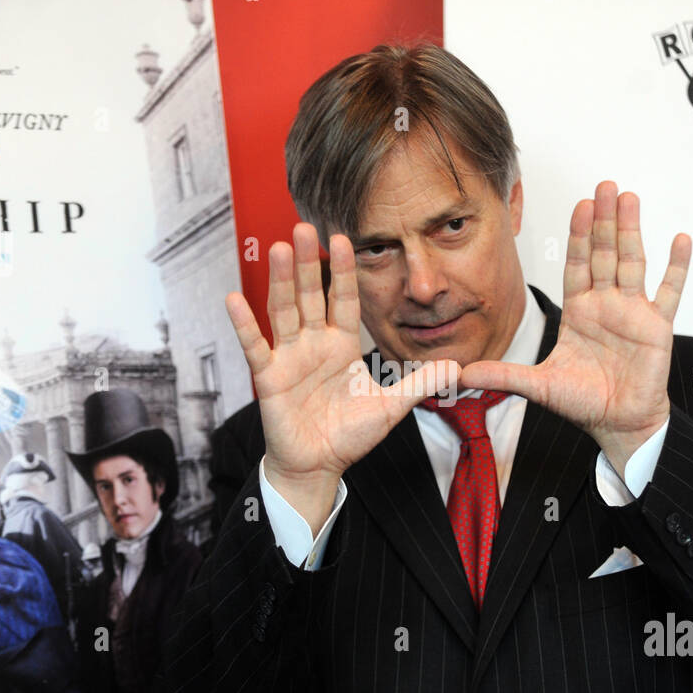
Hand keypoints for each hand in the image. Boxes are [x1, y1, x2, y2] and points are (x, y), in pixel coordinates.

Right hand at [225, 223, 458, 528]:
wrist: (318, 466)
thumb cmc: (349, 436)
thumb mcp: (390, 407)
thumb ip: (419, 384)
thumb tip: (456, 368)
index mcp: (342, 345)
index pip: (344, 300)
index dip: (344, 271)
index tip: (344, 238)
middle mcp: (314, 344)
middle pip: (311, 296)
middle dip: (309, 263)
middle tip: (304, 226)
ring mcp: (289, 358)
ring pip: (284, 311)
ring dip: (281, 280)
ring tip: (279, 248)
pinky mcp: (268, 377)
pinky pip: (255, 346)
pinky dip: (245, 324)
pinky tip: (235, 297)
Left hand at [462, 184, 688, 475]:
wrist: (617, 423)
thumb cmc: (582, 402)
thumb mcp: (538, 385)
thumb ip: (502, 375)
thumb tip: (461, 375)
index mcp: (579, 312)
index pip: (577, 265)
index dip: (579, 235)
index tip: (580, 206)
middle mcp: (605, 305)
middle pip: (605, 254)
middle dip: (604, 221)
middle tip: (605, 187)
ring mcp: (633, 313)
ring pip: (632, 262)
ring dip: (632, 231)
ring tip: (630, 198)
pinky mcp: (657, 327)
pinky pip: (670, 292)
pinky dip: (677, 268)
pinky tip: (681, 240)